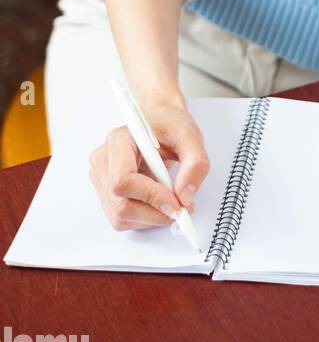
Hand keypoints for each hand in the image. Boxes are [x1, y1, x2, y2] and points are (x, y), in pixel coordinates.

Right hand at [89, 98, 209, 230]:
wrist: (160, 122)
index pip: (123, 180)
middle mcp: (104, 161)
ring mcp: (102, 178)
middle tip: (181, 208)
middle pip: (120, 205)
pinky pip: (121, 219)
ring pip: (120, 217)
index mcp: (119, 141)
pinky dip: (144, 218)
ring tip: (171, 200)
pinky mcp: (106, 193)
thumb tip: (185, 196)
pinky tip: (158, 201)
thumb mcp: (190, 136)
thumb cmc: (169, 125)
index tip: (175, 202)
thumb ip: (194, 164)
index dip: (151, 196)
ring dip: (151, 218)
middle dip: (154, 213)